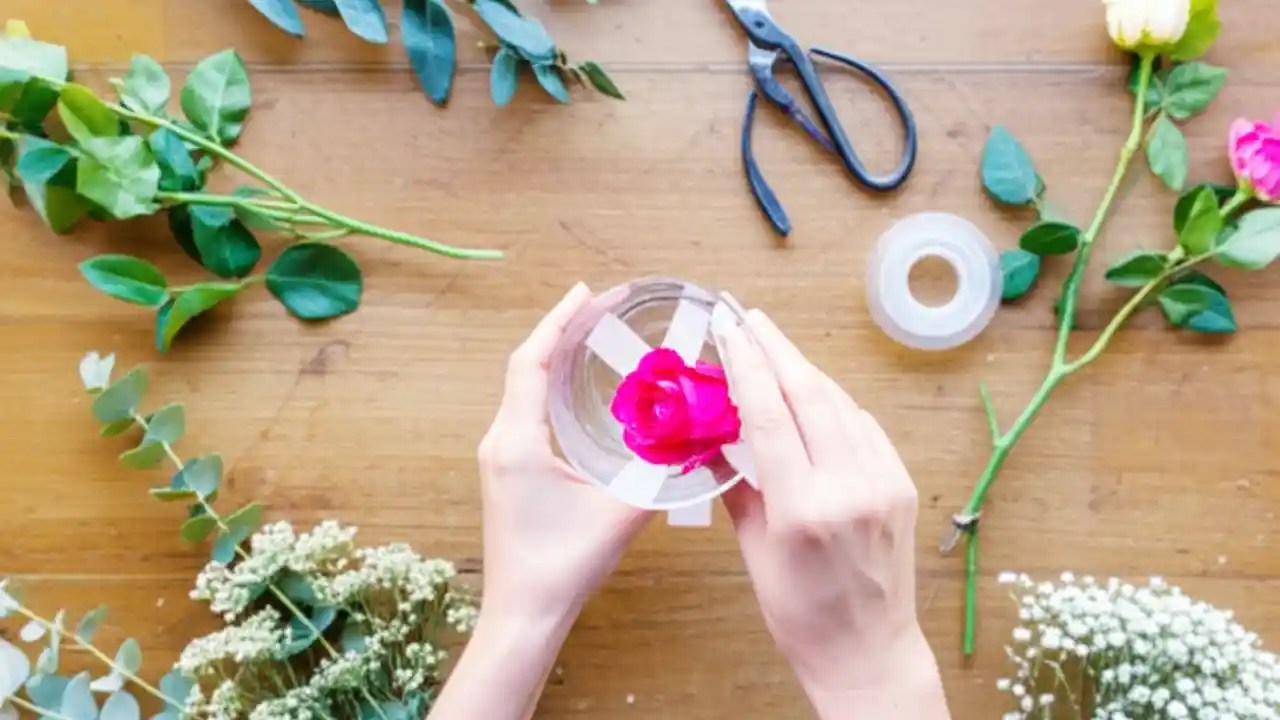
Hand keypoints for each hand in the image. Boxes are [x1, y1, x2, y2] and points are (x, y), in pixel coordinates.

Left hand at [435, 283, 654, 719]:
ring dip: (555, 356)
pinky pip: (526, 410)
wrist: (523, 613)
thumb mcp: (619, 514)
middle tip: (601, 304)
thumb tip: (695, 440)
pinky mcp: (507, 471)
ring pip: (524, 388)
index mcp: (517, 441)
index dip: (559, 322)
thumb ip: (659, 473)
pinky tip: (578, 386)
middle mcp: (501, 440)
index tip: (587, 292)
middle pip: (527, 367)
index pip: (532, 362)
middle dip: (563, 330)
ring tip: (592, 333)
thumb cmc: (563, 566)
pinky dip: (550, 385)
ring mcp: (500, 456)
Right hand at [714, 309, 948, 718]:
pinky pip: (864, 427)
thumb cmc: (801, 614)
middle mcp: (849, 488)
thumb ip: (737, 485)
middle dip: (775, 349)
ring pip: (840, 404)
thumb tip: (715, 434)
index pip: (768, 416)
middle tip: (747, 317)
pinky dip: (834, 403)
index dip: (745, 365)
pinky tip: (811, 393)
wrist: (868, 652)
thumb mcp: (754, 551)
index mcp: (802, 509)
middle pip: (809, 395)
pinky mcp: (902, 485)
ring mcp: (883, 484)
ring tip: (772, 346)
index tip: (726, 330)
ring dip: (803, 370)